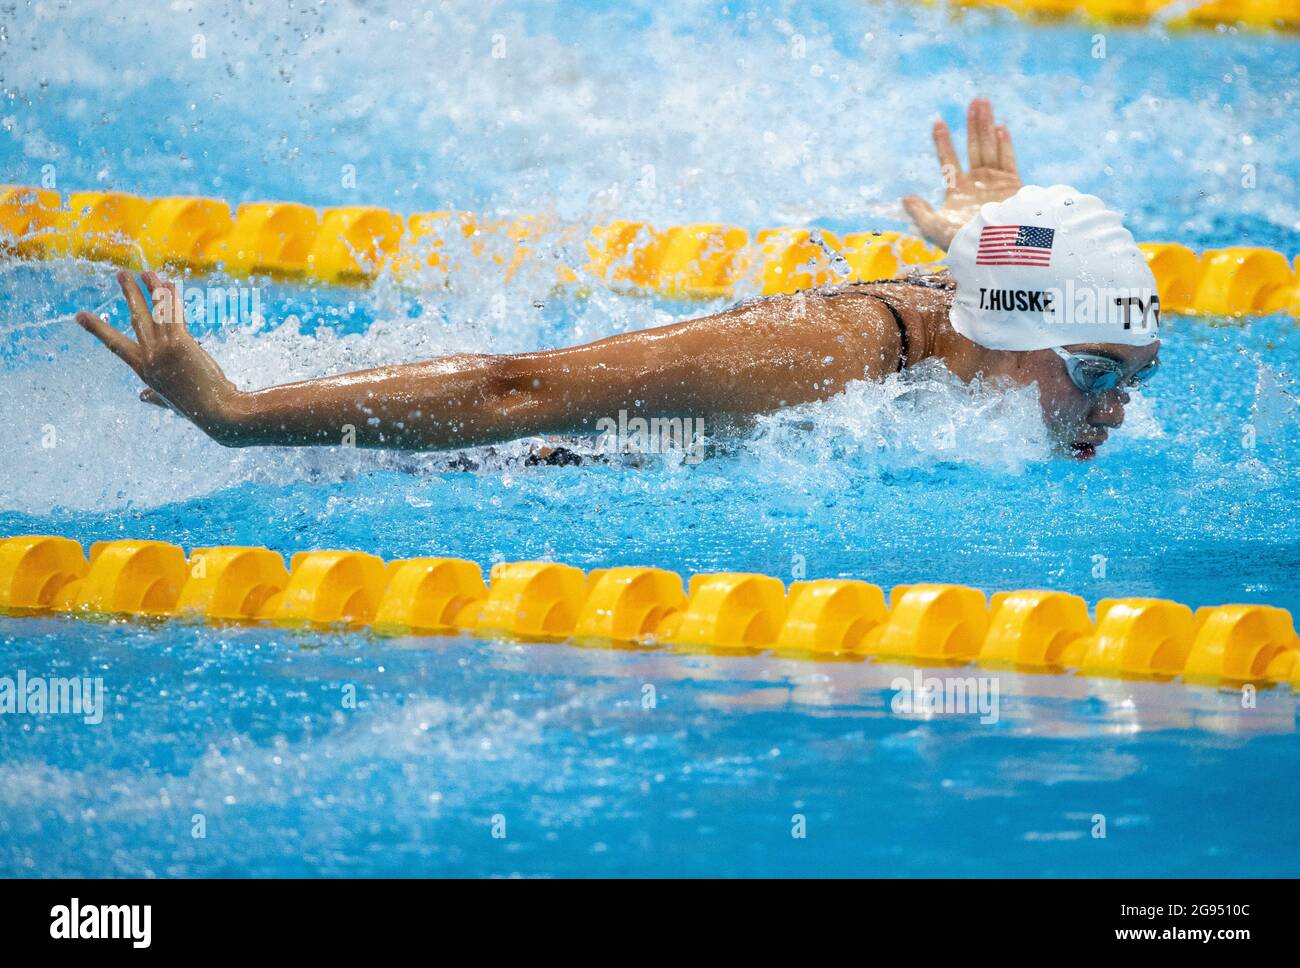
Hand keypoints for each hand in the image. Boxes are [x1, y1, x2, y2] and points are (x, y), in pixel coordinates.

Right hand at [76, 271, 244, 442]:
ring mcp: (163, 350)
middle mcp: (149, 357)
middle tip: (120, 273)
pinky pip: (174, 315)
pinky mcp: (180, 344)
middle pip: (135, 317)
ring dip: (151, 288)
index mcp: (143, 370)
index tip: (80, 315)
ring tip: (145, 271)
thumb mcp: (168, 401)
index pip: (114, 345)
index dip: (98, 328)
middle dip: (128, 293)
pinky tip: (169, 284)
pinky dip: (172, 299)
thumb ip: (154, 396)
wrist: (216, 413)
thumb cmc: (196, 408)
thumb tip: (142, 396)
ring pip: (155, 311)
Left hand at [902, 97, 1022, 251]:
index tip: (937, 122)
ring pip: (990, 148)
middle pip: (974, 148)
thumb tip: (905, 199)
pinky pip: (1008, 161)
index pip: (949, 161)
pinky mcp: (1013, 186)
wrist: (994, 251)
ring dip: (987, 126)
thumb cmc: (963, 242)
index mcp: (958, 192)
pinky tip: (1000, 128)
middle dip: (973, 125)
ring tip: (984, 103)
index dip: (943, 143)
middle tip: (975, 100)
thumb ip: (921, 214)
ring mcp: (996, 183)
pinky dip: (1004, 145)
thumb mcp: (935, 229)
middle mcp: (978, 184)